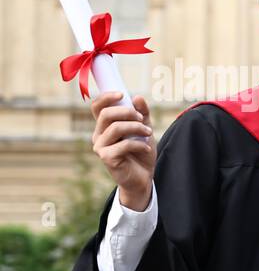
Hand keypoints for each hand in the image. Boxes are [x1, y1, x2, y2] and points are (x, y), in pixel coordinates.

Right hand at [90, 91, 154, 210]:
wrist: (143, 177)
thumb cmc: (140, 152)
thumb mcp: (144, 130)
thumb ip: (142, 114)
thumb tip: (137, 97)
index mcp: (104, 126)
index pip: (97, 107)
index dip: (106, 97)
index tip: (122, 93)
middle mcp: (98, 135)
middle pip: (106, 114)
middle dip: (126, 112)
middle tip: (141, 118)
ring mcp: (100, 147)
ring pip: (115, 128)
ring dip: (136, 128)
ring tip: (148, 133)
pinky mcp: (106, 158)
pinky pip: (123, 145)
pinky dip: (138, 145)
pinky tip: (146, 149)